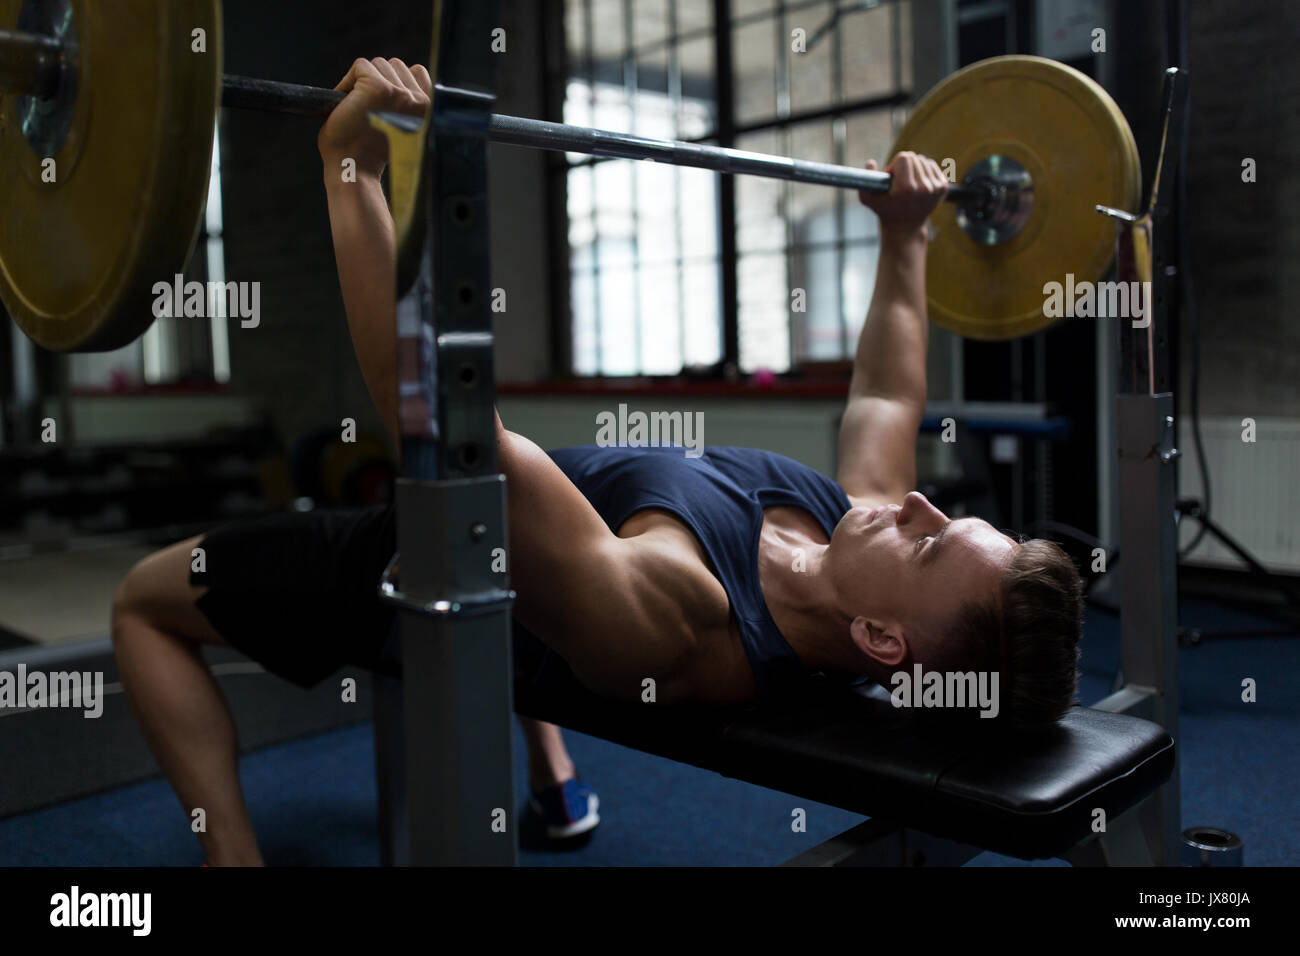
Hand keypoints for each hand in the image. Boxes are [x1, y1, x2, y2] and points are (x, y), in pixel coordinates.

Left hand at [318, 57, 431, 178]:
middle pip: (395, 65)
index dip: (395, 81)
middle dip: (377, 81)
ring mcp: (399, 93)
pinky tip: (348, 105)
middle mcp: (419, 100)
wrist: (354, 170)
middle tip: (367, 110)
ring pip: (377, 64)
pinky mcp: (377, 87)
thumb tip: (393, 76)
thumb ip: (406, 104)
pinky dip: (347, 82)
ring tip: (358, 109)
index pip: (417, 72)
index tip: (383, 102)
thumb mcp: (402, 127)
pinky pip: (360, 66)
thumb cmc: (371, 155)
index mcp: (429, 111)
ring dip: (362, 82)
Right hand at [857, 152, 948, 235]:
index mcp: (906, 188)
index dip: (895, 165)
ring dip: (915, 168)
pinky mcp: (943, 188)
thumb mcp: (868, 199)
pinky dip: (925, 170)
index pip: (904, 157)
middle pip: (915, 158)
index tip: (892, 176)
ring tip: (909, 182)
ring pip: (924, 160)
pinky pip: (933, 166)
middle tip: (899, 180)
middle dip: (905, 166)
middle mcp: (923, 188)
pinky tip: (918, 183)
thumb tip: (870, 162)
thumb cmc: (885, 211)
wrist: (905, 228)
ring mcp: (935, 188)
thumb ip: (864, 180)